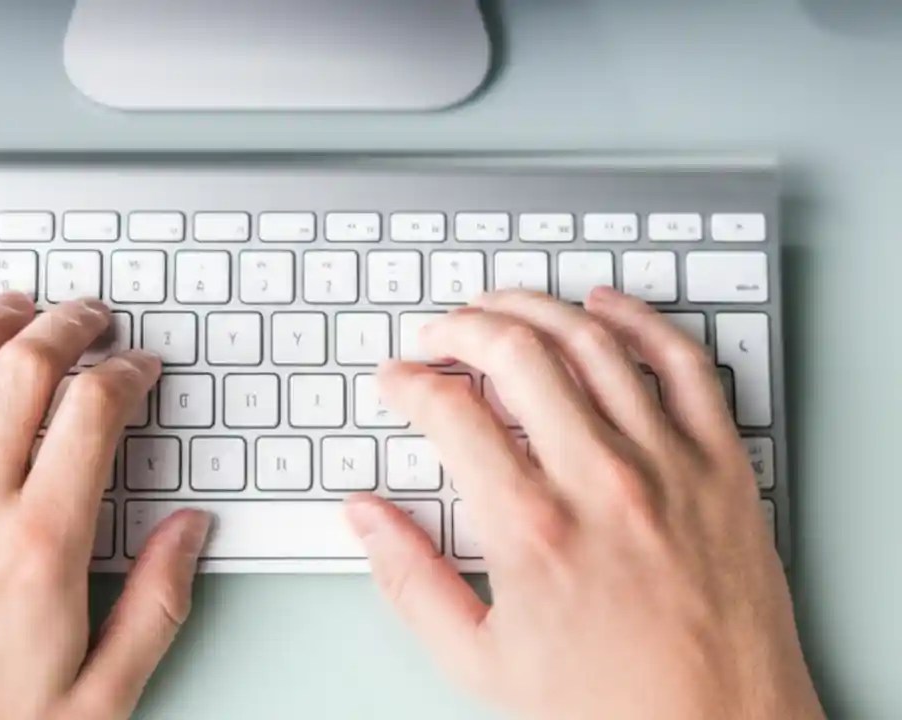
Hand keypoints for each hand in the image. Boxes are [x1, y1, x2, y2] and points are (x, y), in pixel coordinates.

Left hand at [0, 294, 209, 719]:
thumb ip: (155, 605)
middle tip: (87, 316)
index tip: (139, 367)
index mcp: (41, 546)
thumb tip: (189, 532)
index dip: (126, 373)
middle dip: (65, 327)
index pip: (94, 415)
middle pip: (23, 375)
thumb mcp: (101, 698)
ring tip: (7, 305)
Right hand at [348, 288, 822, 719]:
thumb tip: (364, 517)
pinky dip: (639, 320)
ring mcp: (667, 463)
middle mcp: (598, 479)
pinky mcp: (721, 464)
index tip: (398, 383)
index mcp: (531, 526)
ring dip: (534, 308)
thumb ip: (410, 580)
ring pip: (591, 341)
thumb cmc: (610, 708)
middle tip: (440, 335)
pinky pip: (682, 363)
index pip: (448, 409)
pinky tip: (605, 306)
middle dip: (460, 327)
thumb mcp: (480, 661)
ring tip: (502, 306)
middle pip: (514, 352)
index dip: (407, 382)